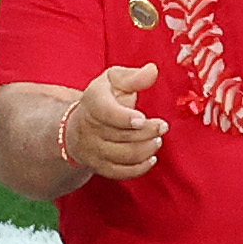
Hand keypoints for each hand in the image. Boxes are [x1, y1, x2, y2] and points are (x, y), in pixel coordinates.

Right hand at [66, 65, 165, 180]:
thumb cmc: (103, 98)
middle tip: (162, 127)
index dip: (124, 117)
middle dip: (147, 132)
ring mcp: (93, 149)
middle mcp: (89, 127)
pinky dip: (139, 168)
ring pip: (123, 155)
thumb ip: (134, 77)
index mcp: (93, 102)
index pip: (106, 112)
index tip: (143, 118)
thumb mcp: (114, 80)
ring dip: (146, 149)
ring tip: (157, 140)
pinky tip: (151, 158)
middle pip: (121, 136)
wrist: (80, 125)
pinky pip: (119, 172)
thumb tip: (153, 70)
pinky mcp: (99, 166)